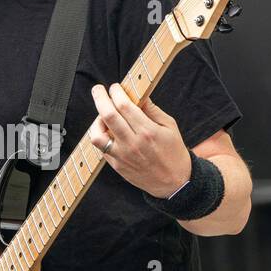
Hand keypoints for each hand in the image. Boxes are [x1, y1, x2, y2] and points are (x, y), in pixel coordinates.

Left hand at [89, 83, 191, 197]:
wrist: (174, 183)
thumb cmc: (174, 153)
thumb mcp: (170, 126)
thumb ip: (152, 109)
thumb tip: (138, 94)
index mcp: (147, 131)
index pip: (124, 106)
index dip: (116, 92)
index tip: (115, 87)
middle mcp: (132, 143)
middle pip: (107, 115)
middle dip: (99, 97)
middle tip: (98, 90)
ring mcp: (122, 156)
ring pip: (97, 135)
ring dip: (96, 121)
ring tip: (103, 116)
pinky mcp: (116, 165)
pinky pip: (101, 148)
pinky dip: (101, 136)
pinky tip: (108, 131)